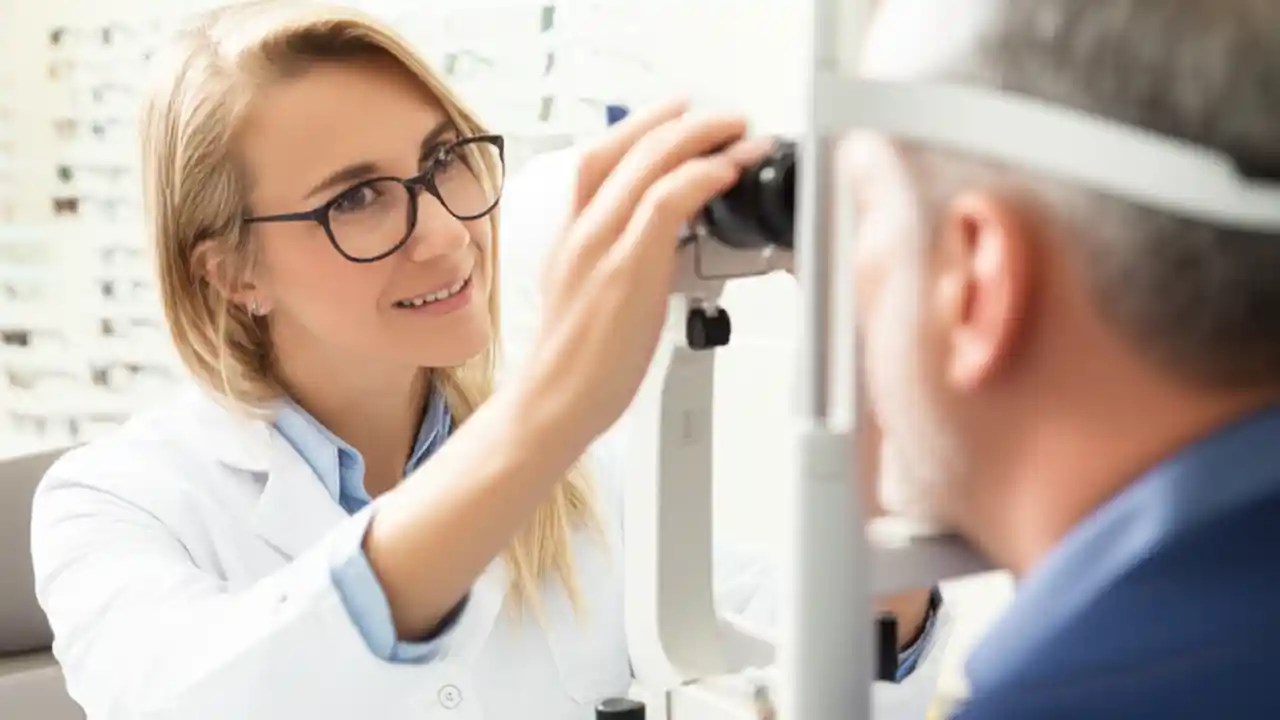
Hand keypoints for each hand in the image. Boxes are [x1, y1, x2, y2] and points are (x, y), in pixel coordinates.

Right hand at [521, 101, 772, 440]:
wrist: (551, 405)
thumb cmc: (577, 364)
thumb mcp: (592, 296)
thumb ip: (621, 261)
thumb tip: (667, 244)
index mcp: (572, 235)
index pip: (602, 155)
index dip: (646, 126)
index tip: (684, 116)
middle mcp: (581, 231)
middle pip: (627, 147)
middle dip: (684, 120)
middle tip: (725, 117)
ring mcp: (599, 247)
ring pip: (648, 164)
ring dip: (700, 138)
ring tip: (738, 132)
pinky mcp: (624, 270)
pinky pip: (664, 203)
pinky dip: (699, 178)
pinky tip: (725, 171)